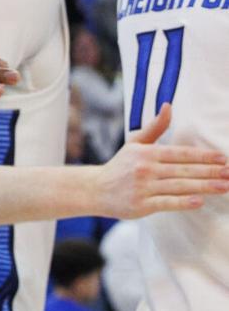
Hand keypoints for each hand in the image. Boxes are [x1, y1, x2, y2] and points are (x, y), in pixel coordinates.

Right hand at [95, 103, 228, 217]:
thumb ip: (155, 127)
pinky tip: (200, 201)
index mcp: (146, 152)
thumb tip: (168, 106)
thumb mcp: (135, 144)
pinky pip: (167, 202)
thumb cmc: (120, 166)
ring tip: (225, 186)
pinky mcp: (142, 205)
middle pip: (184, 170)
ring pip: (180, 186)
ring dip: (205, 186)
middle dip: (210, 171)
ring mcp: (143, 187)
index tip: (223, 158)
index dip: (203, 156)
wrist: (95, 189)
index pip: (180, 154)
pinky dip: (184, 202)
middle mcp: (145, 168)